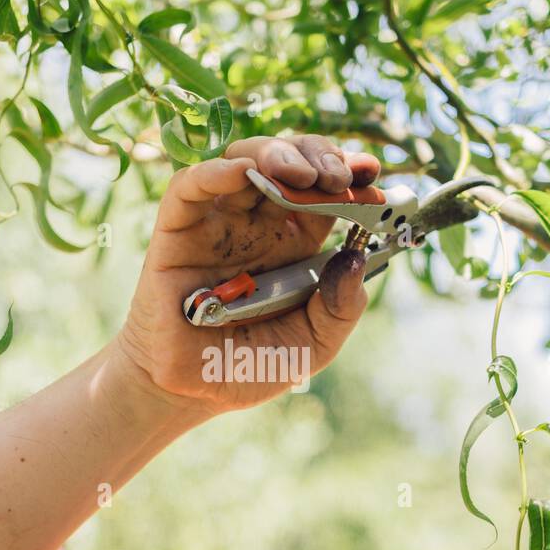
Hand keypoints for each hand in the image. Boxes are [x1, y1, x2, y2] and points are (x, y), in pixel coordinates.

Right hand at [115, 135, 381, 414]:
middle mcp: (258, 223)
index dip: (350, 175)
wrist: (190, 395)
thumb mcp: (314, 344)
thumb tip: (357, 258)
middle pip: (289, 164)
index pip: (326, 192)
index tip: (372, 174)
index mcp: (295, 242)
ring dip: (276, 155)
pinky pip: (190, 188)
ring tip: (301, 176)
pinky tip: (241, 172)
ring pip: (244, 161)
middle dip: (319, 156)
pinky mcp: (177, 231)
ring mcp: (218, 222)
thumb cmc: (249, 366)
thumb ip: (340, 308)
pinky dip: (214, 172)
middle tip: (341, 177)